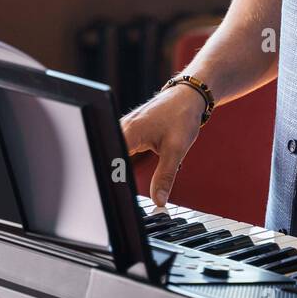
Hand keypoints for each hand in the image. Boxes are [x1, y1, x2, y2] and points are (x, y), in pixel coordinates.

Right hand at [119, 83, 205, 206]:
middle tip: (116, 198)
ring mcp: (124, 128)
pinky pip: (120, 149)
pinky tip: (125, 173)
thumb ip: (165, 177)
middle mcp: (122, 128)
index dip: (111, 179)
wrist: (187, 97)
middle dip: (111, 177)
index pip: (111, 160)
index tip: (115, 197)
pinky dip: (123, 162)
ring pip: (114, 153)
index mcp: (130, 131)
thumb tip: (158, 201)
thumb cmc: (182, 116)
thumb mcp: (176, 150)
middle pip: (109, 156)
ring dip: (117, 170)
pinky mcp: (129, 131)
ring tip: (120, 189)